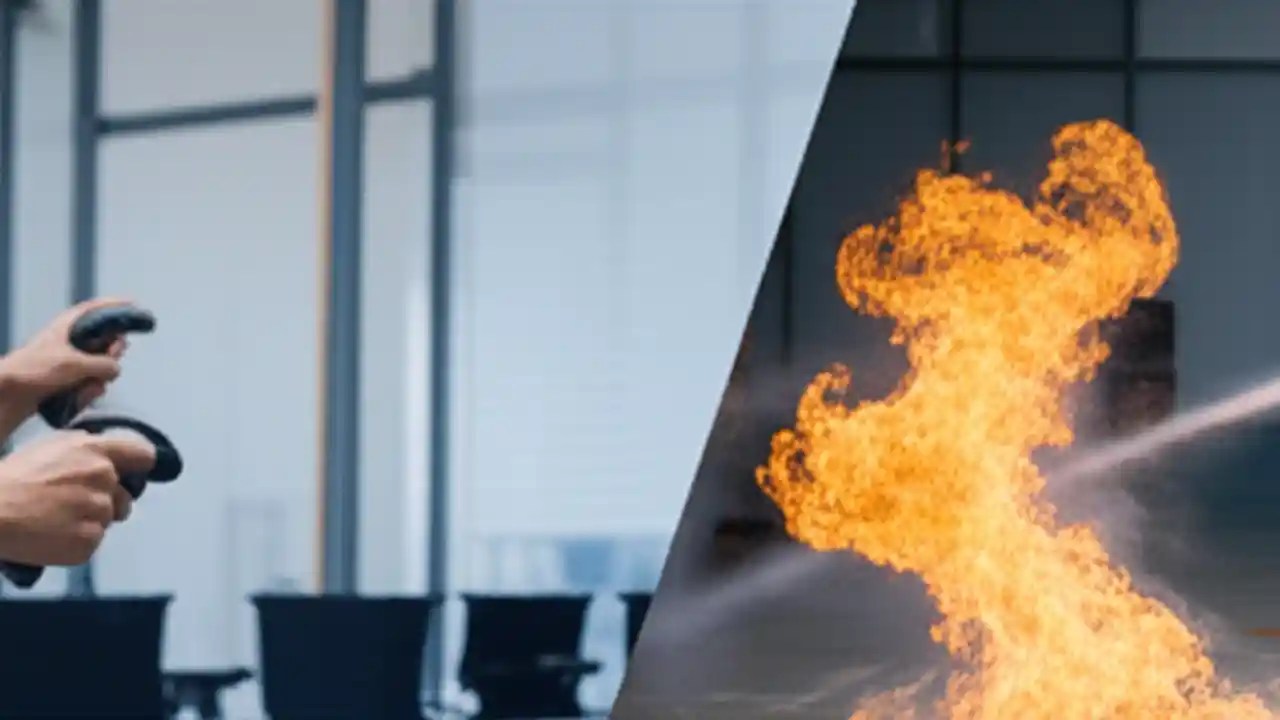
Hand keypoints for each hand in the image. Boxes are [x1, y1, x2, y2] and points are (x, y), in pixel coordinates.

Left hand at [0, 297, 132, 418]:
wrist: (7, 395)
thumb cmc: (35, 371)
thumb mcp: (76, 365)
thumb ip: (104, 364)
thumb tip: (115, 369)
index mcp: (68, 326)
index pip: (96, 308)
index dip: (116, 305)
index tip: (135, 304)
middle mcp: (69, 341)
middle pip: (105, 340)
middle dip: (112, 353)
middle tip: (115, 355)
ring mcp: (67, 361)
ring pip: (99, 367)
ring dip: (98, 380)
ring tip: (86, 389)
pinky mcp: (64, 381)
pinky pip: (88, 384)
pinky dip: (88, 392)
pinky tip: (79, 398)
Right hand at [0, 431, 154, 565]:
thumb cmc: (12, 479)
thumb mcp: (50, 447)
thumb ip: (86, 450)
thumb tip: (111, 459)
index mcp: (93, 449)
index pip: (143, 455)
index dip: (139, 466)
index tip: (134, 474)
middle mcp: (102, 476)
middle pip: (124, 496)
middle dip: (105, 502)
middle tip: (70, 505)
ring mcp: (97, 510)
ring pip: (108, 519)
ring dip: (90, 521)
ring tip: (55, 519)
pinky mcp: (88, 540)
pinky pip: (94, 542)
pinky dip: (77, 542)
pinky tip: (52, 535)